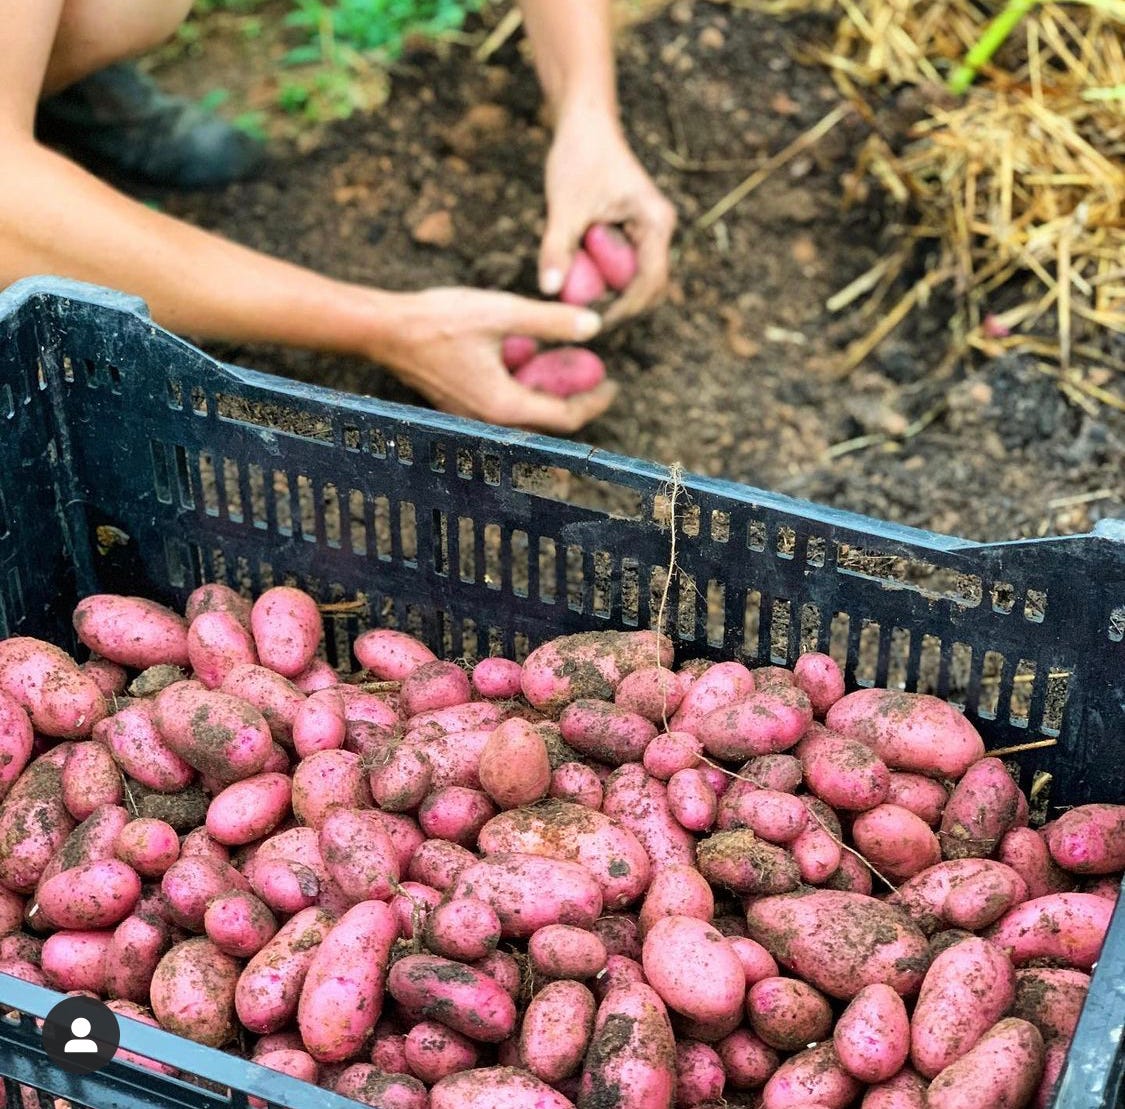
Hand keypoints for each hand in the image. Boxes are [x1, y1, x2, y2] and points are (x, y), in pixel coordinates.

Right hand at [367, 287, 616, 433]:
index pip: (565, 417)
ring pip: (524, 417)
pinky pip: (502, 408)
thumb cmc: (439, 319)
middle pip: (546, 422)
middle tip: (593, 375)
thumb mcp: (502, 312)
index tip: (613, 382)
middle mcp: (489, 422)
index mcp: (504, 406)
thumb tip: (593, 325)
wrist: (384, 330)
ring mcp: (471, 418)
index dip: (595, 401)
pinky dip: (522, 390)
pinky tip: (523, 361)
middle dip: (574, 400)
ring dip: (547, 395)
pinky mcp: (458, 407)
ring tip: (562, 367)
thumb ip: (550, 321)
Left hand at [540, 109, 675, 324]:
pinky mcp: (634, 232)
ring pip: (638, 280)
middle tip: (585, 322)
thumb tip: (548, 291)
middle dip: (621, 309)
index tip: (592, 323)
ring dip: (614, 296)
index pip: (649, 282)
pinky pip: (626, 268)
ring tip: (581, 306)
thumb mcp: (564, 206)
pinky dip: (607, 281)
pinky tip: (581, 286)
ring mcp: (649, 231)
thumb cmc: (578, 156)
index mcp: (656, 223)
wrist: (584, 122)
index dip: (623, 310)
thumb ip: (557, 249)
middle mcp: (660, 230)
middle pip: (650, 288)